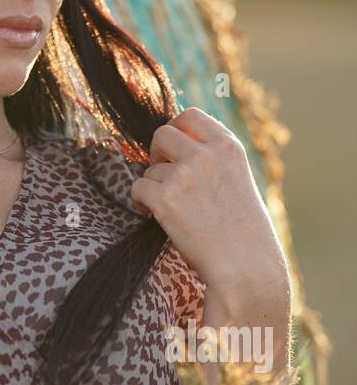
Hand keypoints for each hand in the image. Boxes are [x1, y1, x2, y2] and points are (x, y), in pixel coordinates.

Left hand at [129, 106, 288, 301]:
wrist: (247, 268)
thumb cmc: (245, 233)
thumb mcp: (238, 182)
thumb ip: (213, 161)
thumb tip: (176, 147)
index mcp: (229, 148)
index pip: (191, 116)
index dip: (176, 129)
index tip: (173, 148)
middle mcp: (207, 155)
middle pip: (162, 133)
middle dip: (157, 153)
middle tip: (163, 175)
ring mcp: (185, 175)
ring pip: (150, 168)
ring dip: (154, 186)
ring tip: (171, 208)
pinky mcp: (166, 199)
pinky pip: (138, 188)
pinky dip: (141, 201)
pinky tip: (155, 215)